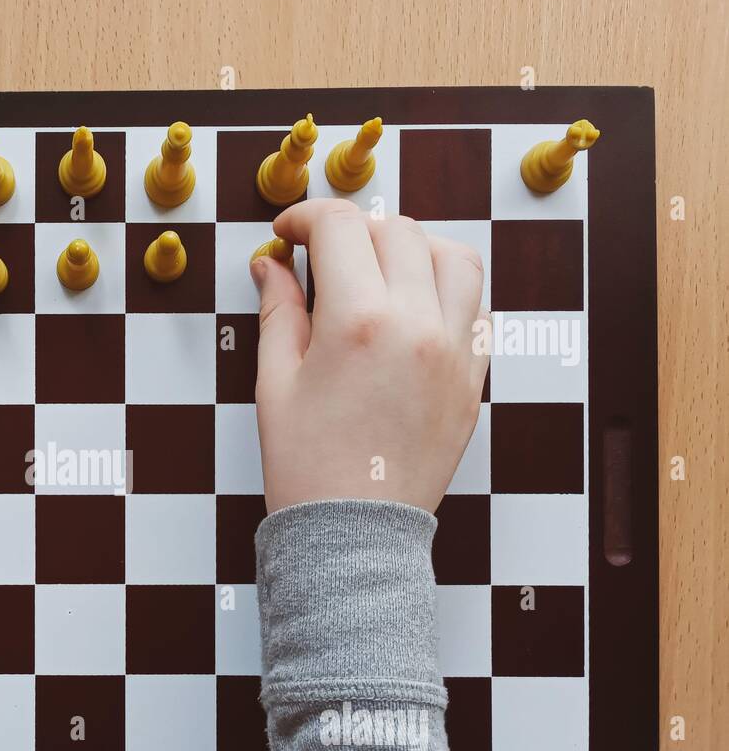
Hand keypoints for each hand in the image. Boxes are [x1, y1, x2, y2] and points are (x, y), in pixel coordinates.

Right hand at [250, 199, 488, 513]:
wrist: (353, 533)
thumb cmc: (307, 466)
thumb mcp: (276, 383)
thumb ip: (279, 312)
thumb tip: (272, 266)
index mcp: (357, 323)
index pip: (339, 228)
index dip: (305, 217)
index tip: (287, 233)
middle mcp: (416, 325)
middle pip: (396, 230)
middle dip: (353, 230)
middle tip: (322, 255)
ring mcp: (455, 350)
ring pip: (453, 255)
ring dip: (413, 247)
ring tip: (379, 270)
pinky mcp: (474, 377)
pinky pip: (477, 305)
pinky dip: (447, 289)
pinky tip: (413, 306)